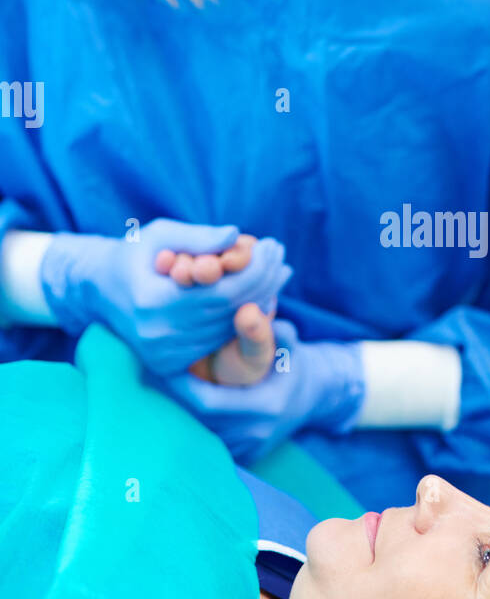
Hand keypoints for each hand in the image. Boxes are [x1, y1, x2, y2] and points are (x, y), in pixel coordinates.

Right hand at [41, 219, 290, 375]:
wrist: (99, 290)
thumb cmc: (133, 254)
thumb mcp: (160, 234)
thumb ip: (198, 236)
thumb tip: (236, 235)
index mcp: (153, 302)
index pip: (221, 291)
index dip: (254, 270)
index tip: (273, 245)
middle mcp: (158, 335)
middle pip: (228, 312)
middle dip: (262, 282)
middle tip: (282, 256)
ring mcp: (164, 355)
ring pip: (226, 328)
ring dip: (258, 299)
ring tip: (278, 271)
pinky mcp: (169, 364)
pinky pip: (215, 340)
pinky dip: (238, 317)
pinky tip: (258, 294)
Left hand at [160, 319, 365, 462]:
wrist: (314, 401)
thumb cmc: (295, 368)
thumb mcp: (290, 348)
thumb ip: (275, 333)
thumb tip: (250, 311)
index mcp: (265, 408)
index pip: (208, 403)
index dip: (182, 387)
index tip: (167, 367)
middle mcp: (255, 434)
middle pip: (199, 419)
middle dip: (178, 397)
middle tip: (160, 373)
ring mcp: (249, 450)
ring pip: (202, 431)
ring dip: (185, 411)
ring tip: (168, 385)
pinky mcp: (246, 457)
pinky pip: (213, 441)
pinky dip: (199, 422)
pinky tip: (190, 403)